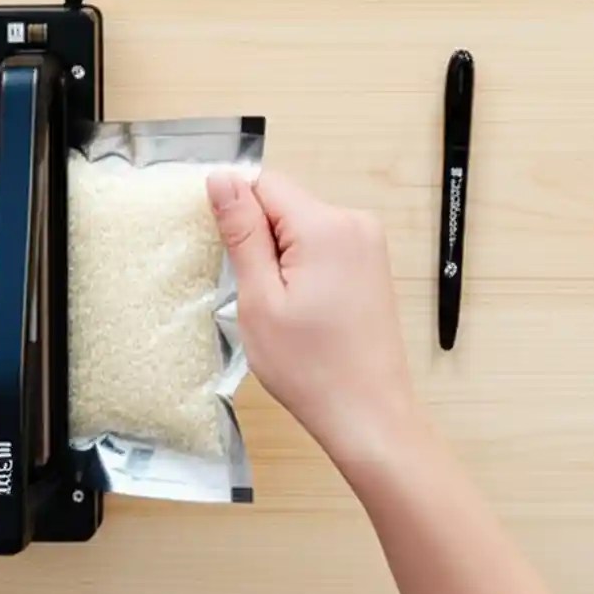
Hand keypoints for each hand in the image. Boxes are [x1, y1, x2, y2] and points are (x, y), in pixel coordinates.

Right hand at [206, 172, 420, 462]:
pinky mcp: (370, 263)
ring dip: (278, 255)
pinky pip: (321, 244)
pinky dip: (300, 266)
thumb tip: (222, 180)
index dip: (235, 211)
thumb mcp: (259, 298)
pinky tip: (300, 307)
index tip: (226, 253)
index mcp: (326, 226)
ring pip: (300, 225)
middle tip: (254, 291)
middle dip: (258, 237)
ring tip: (280, 305)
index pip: (263, 183)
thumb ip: (241, 232)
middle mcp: (354, 223)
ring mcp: (367, 243)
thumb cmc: (312, 368)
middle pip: (283, 202)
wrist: (368, 413)